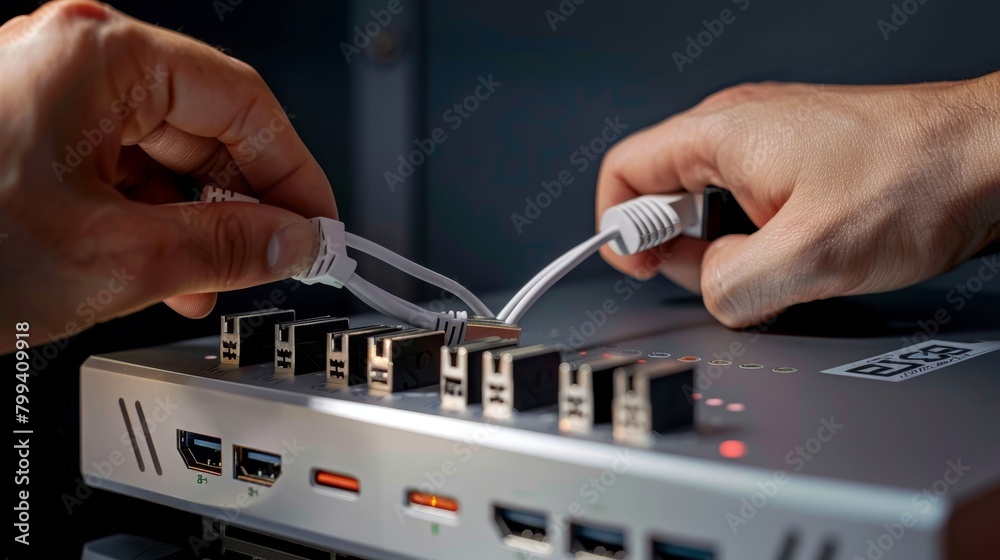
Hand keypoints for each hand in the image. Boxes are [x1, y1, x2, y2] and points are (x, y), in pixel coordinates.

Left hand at [0, 0, 335, 351]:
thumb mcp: (115, 256)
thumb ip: (226, 246)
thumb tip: (290, 242)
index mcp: (98, 56)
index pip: (242, 100)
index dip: (294, 169)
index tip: (317, 223)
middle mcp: (72, 61)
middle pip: (202, 127)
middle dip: (244, 205)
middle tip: (274, 260)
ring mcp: (46, 96)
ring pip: (161, 155)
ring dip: (197, 223)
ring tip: (213, 281)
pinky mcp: (28, 136)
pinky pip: (117, 170)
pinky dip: (149, 222)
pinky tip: (166, 270)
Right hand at [597, 73, 999, 327]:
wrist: (994, 156)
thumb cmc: (921, 179)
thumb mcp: (812, 255)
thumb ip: (733, 283)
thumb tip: (708, 291)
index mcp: (722, 133)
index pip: (624, 172)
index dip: (616, 227)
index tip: (637, 266)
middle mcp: (738, 127)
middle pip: (661, 190)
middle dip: (676, 246)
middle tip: (718, 277)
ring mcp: (769, 141)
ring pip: (707, 202)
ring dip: (720, 246)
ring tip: (769, 267)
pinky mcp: (797, 161)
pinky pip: (745, 203)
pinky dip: (751, 237)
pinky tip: (789, 256)